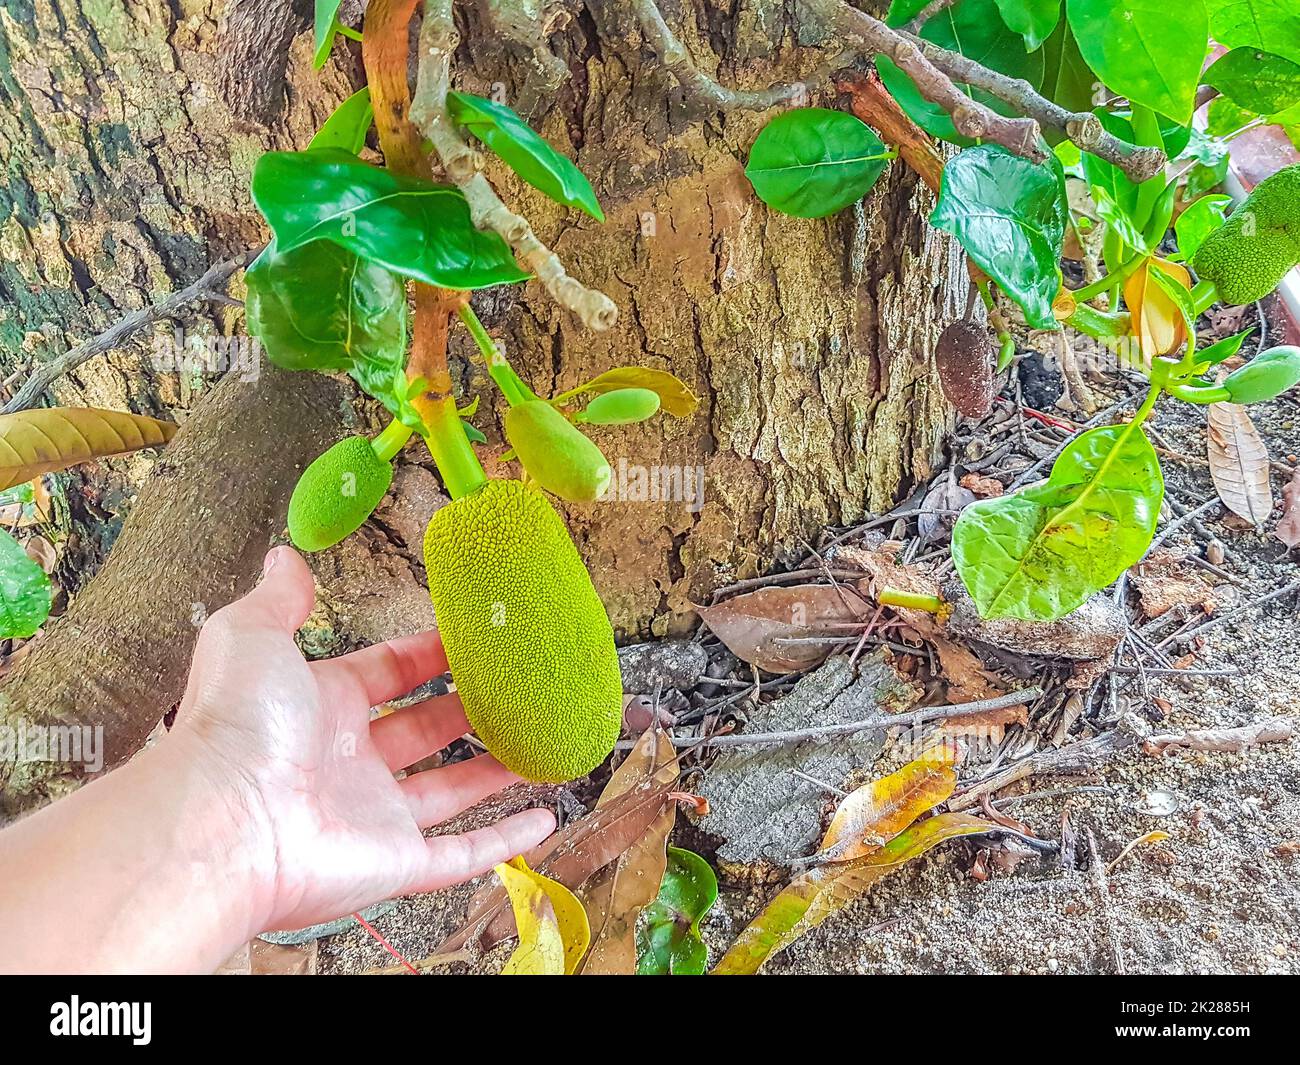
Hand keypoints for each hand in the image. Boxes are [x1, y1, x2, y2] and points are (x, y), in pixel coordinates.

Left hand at [170, 545, 554, 936]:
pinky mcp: (396, 863)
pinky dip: (506, 840)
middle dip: (468, 708)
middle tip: (515, 686)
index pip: (388, 672)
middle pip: (423, 730)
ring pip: (450, 791)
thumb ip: (279, 600)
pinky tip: (543, 816)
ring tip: (538, 743)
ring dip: (494, 770)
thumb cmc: (234, 727)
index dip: (430, 654)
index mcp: (320, 706)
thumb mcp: (252, 636)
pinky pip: (462, 854)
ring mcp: (374, 816)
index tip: (473, 636)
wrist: (222, 823)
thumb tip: (283, 557)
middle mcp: (348, 761)